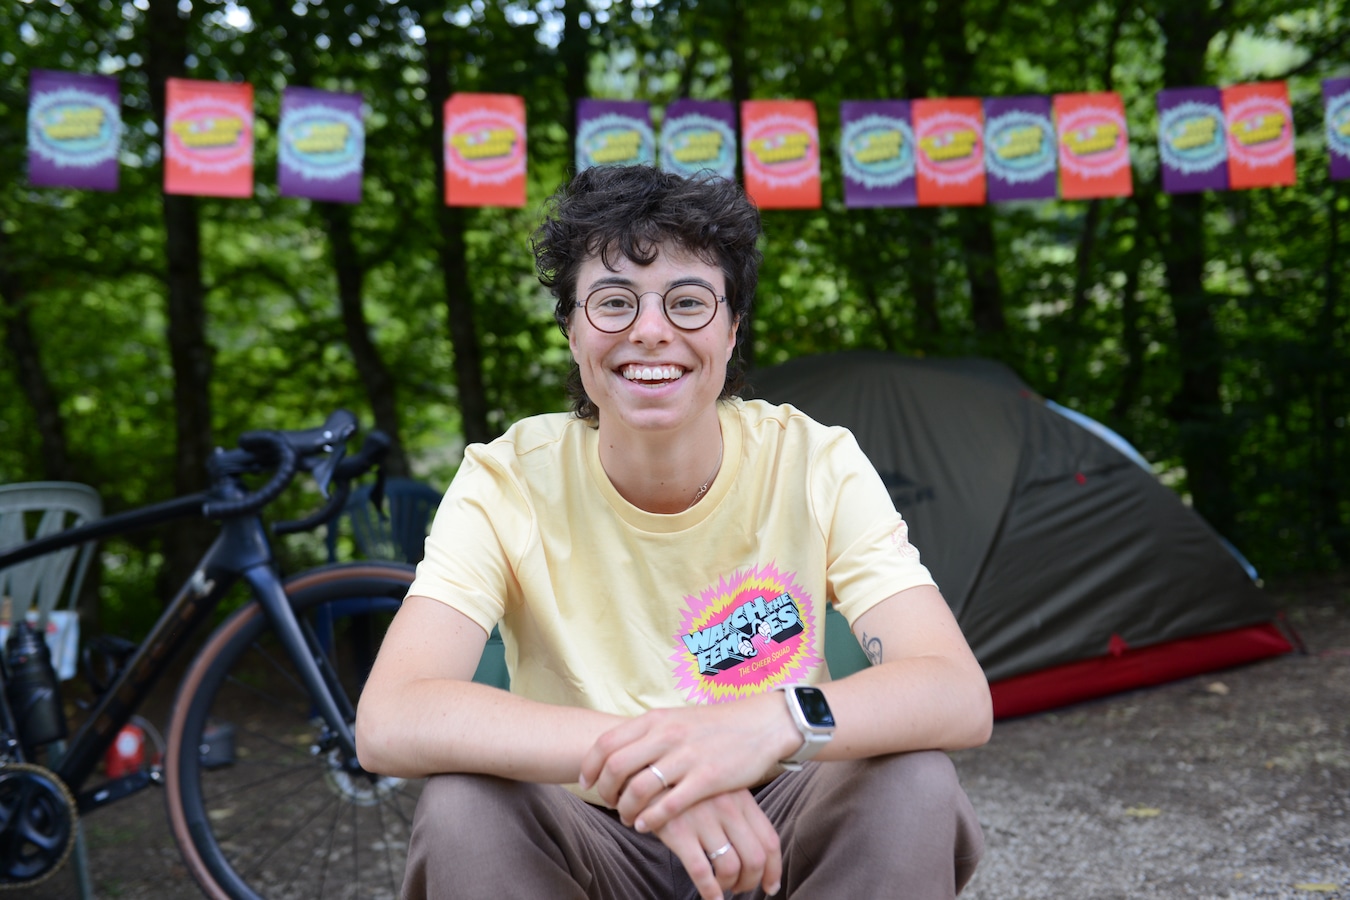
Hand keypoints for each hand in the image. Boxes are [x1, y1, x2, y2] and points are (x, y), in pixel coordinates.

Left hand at [578, 697, 796, 833]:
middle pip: (616, 767)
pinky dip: (651, 819)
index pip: (607, 743)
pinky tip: (647, 826)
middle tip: (607, 804)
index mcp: (656, 719)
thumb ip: (649, 733)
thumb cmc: (715, 725)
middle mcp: (667, 735)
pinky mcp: (707, 778)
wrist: (760, 724)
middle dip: (604, 792)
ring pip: (639, 788)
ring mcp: (687, 757)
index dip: (590, 767)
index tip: (587, 783)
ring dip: (626, 809)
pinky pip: (668, 804)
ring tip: (629, 818)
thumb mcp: (676, 719)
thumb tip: (618, 750)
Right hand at [655, 789, 781, 899]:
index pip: (769, 840)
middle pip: (755, 858)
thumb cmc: (687, 784)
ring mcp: (704, 819)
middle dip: (751, 881)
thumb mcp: (719, 788)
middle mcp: (727, 808)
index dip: (774, 869)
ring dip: (729, 886)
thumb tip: (756, 848)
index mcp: (741, 798)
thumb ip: (738, 811)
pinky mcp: (679, 831)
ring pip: (730, 867)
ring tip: (721, 888)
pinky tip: (709, 898)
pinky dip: (709, 892)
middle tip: (741, 888)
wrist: (648, 769)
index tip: (770, 886)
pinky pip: (701, 871)